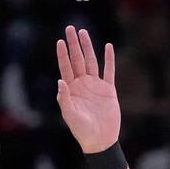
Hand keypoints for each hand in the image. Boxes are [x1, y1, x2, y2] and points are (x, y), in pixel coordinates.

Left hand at [55, 25, 119, 152]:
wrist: (100, 140)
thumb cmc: (82, 130)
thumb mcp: (70, 115)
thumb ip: (65, 99)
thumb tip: (60, 81)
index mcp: (71, 90)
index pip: (66, 68)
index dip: (63, 54)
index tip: (60, 41)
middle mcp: (82, 85)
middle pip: (77, 60)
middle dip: (74, 45)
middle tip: (70, 28)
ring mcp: (95, 86)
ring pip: (91, 61)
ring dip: (88, 47)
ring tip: (83, 33)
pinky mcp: (108, 90)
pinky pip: (108, 71)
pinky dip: (109, 59)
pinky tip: (107, 47)